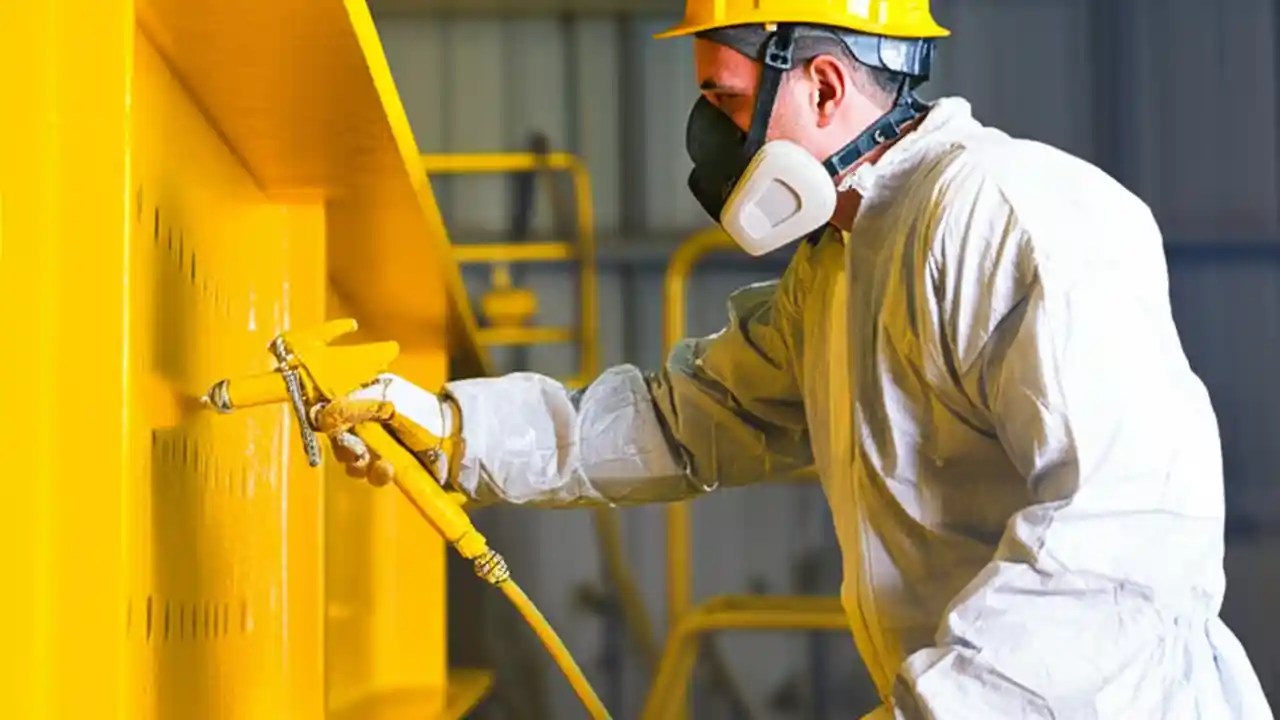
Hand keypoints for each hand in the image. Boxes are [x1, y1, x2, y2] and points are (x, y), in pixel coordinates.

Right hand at [312, 373, 454, 487]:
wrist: (454, 442)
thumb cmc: (423, 413)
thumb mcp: (387, 399)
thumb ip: (352, 406)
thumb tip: (319, 414)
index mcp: (368, 393)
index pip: (333, 406)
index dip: (327, 419)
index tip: (326, 428)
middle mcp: (370, 416)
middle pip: (339, 436)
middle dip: (346, 447)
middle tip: (359, 452)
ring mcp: (379, 441)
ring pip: (352, 457)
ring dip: (360, 463)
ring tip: (378, 463)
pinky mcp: (388, 462)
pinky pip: (369, 472)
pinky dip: (374, 473)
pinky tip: (387, 471)